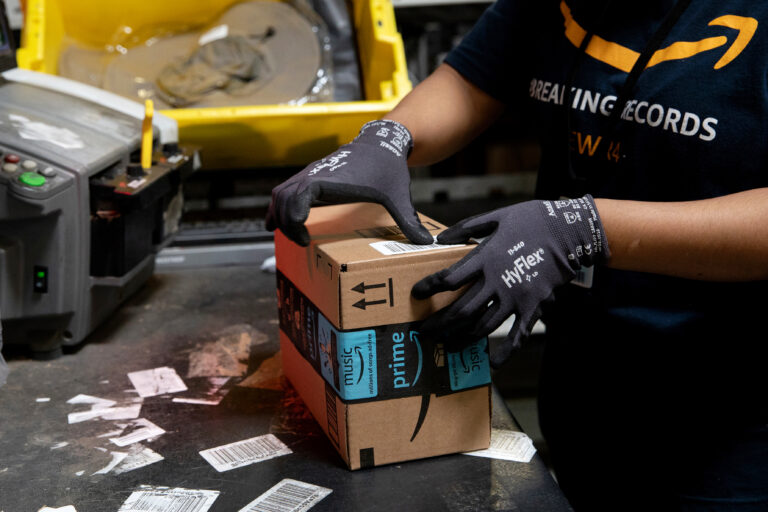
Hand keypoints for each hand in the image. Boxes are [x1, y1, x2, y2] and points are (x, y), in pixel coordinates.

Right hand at [265, 119, 432, 245]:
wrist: (381, 143)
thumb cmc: (388, 169)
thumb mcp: (398, 196)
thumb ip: (409, 221)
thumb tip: (428, 243)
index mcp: (331, 179)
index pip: (299, 196)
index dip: (294, 217)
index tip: (303, 237)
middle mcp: (315, 174)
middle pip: (284, 198)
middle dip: (286, 223)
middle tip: (302, 243)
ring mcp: (310, 174)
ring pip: (280, 193)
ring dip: (279, 215)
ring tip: (290, 236)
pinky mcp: (310, 176)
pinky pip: (285, 190)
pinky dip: (279, 206)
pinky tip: (277, 223)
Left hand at [412, 196, 609, 365]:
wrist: (570, 231)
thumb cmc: (532, 220)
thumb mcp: (496, 217)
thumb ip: (467, 228)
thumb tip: (440, 239)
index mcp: (486, 258)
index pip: (449, 278)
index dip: (430, 288)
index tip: (417, 293)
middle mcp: (497, 282)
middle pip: (461, 310)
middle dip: (439, 323)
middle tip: (424, 332)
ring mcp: (516, 298)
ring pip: (483, 326)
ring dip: (463, 338)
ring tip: (448, 345)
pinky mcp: (534, 308)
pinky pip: (517, 335)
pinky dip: (505, 352)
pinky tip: (492, 363)